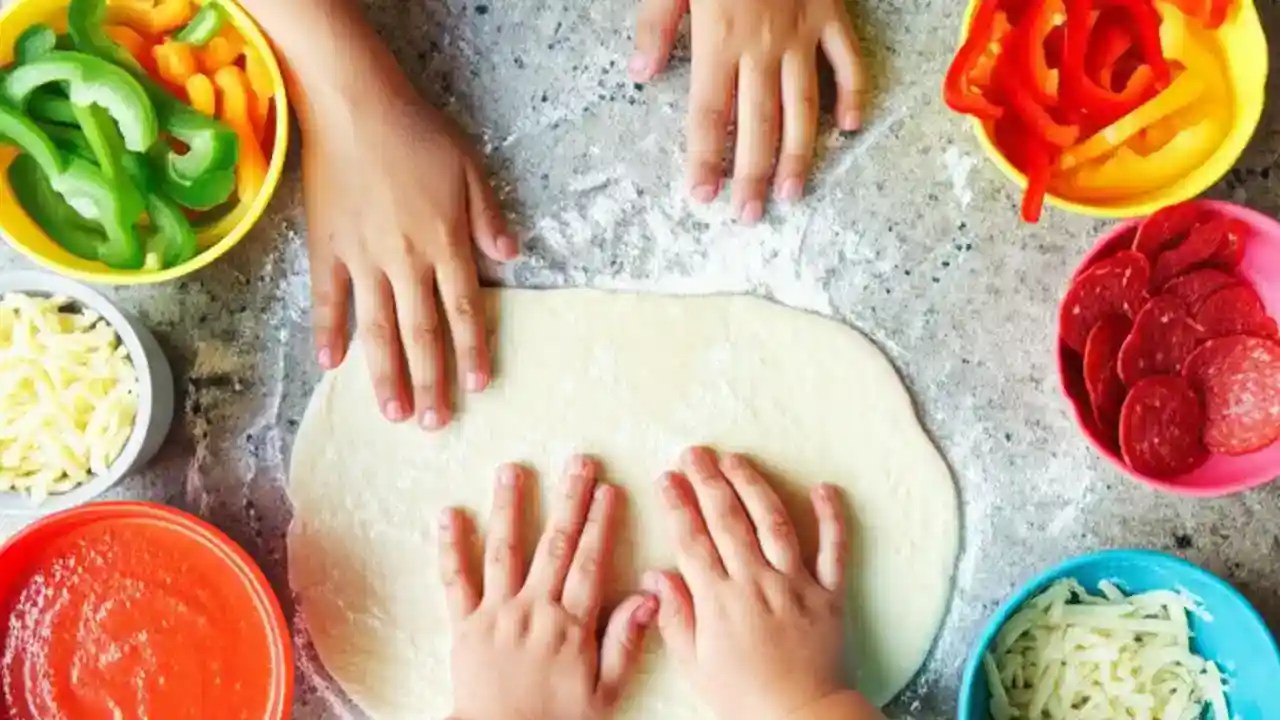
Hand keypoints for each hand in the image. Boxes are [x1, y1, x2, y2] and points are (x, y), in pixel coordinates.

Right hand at [295, 46, 516, 428]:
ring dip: (385, 373)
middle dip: (430, 380)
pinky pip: (327, 299)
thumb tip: (510, 259)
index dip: (470, 351)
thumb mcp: (470, 169)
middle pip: (421, 332)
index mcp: (444, 243)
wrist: (354, 105)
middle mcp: (405, 260)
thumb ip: (488, 218)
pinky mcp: (326, 248)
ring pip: (376, 327)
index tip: (476, 387)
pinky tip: (329, 365)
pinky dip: (328, 332)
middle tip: (434, 424)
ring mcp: (362, 258)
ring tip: (393, 412)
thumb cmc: (417, 133)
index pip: (463, 310)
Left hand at [439, 458, 658, 719]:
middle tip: (578, 462)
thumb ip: (624, 643)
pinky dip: (450, 547)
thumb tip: (648, 596)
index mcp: (571, 626)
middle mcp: (534, 610)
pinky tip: (449, 515)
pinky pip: (455, 581)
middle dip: (569, 500)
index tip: (608, 489)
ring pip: (504, 551)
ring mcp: (496, 614)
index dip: (601, 523)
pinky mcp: (463, 626)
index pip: (590, 562)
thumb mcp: (605, 694)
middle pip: (555, 545)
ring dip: (510, 507)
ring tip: (513, 470)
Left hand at [629, 0, 865, 222]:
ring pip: (803, 106)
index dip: (706, 158)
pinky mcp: (831, 13)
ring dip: (799, 154)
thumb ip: (656, 26)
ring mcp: (802, 32)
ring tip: (793, 193)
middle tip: (749, 216)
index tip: (702, 196)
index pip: (709, 115)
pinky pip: (847, 61)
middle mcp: (763, 45)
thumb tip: (640, 76)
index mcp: (719, 39)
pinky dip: (851, 93)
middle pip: (757, 124)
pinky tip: (849, 128)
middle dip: (752, 174)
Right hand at [647, 447, 851, 719]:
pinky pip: (834, 549)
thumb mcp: (695, 665)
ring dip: (753, 485)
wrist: (801, 718)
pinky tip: (824, 489)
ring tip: (737, 459)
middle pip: (728, 520)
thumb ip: (675, 617)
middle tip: (695, 452)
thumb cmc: (743, 698)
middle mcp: (756, 583)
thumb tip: (656, 575)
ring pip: (773, 522)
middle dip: (708, 480)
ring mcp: (796, 584)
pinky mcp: (830, 593)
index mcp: (719, 600)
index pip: (692, 540)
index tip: (667, 478)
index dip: (678, 505)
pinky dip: (831, 517)